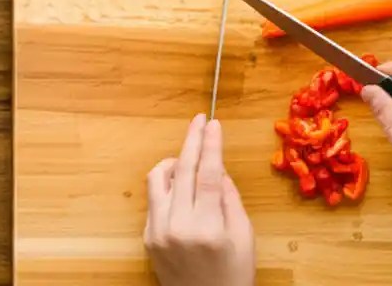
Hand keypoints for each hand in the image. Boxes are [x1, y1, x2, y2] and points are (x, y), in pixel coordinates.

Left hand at [145, 114, 254, 285]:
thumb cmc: (233, 275)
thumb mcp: (244, 238)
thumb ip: (230, 199)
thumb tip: (217, 168)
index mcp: (208, 227)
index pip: (207, 174)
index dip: (210, 145)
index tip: (213, 123)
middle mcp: (178, 226)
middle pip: (182, 170)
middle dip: (191, 141)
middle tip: (199, 121)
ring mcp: (158, 231)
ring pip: (158, 178)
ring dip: (174, 162)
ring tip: (189, 160)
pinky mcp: (147, 236)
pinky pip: (153, 198)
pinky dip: (167, 185)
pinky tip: (180, 187)